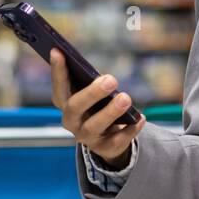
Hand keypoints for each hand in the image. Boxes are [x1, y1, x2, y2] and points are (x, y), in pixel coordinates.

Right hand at [50, 48, 144, 168]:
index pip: (59, 86)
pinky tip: (141, 118)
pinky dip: (130, 129)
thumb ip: (92, 82)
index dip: (57, 70)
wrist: (107, 137)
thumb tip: (104, 76)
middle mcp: (71, 120)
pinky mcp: (104, 148)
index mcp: (65, 103)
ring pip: (94, 126)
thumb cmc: (98, 106)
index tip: (58, 50)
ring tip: (126, 98)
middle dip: (92, 93)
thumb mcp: (94, 92)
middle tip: (111, 79)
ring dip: (110, 111)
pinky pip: (117, 140)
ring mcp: (86, 136)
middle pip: (75, 107)